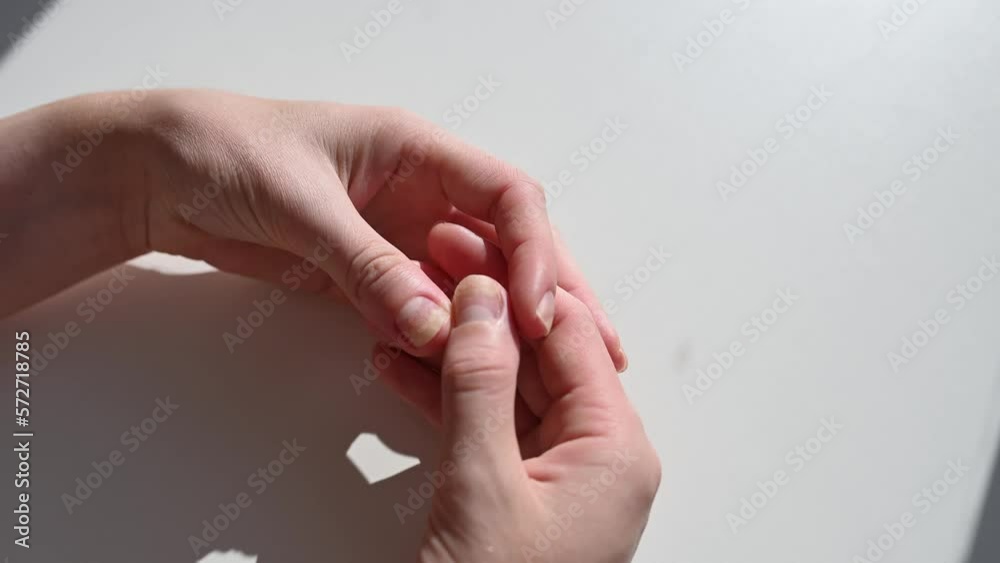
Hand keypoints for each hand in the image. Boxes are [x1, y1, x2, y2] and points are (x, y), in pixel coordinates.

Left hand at [141, 90, 624, 365]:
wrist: (157, 174)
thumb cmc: (223, 150)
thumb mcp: (302, 204)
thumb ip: (368, 267)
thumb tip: (435, 326)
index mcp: (416, 150)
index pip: (506, 196)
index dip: (533, 251)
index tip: (537, 308)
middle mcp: (418, 192)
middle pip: (506, 243)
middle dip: (551, 291)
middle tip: (595, 346)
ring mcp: (395, 235)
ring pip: (471, 281)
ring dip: (506, 322)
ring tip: (549, 369)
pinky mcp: (368, 273)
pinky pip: (422, 308)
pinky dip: (447, 338)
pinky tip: (472, 367)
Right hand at [378, 275, 658, 561]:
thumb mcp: (482, 485)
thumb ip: (480, 387)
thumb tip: (482, 303)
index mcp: (615, 450)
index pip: (568, 334)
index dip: (510, 285)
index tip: (461, 253)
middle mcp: (599, 459)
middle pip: (537, 358)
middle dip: (475, 317)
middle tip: (425, 274)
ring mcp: (560, 478)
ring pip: (506, 392)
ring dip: (452, 356)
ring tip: (405, 317)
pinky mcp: (523, 497)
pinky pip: (488, 430)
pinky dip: (446, 402)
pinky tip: (406, 370)